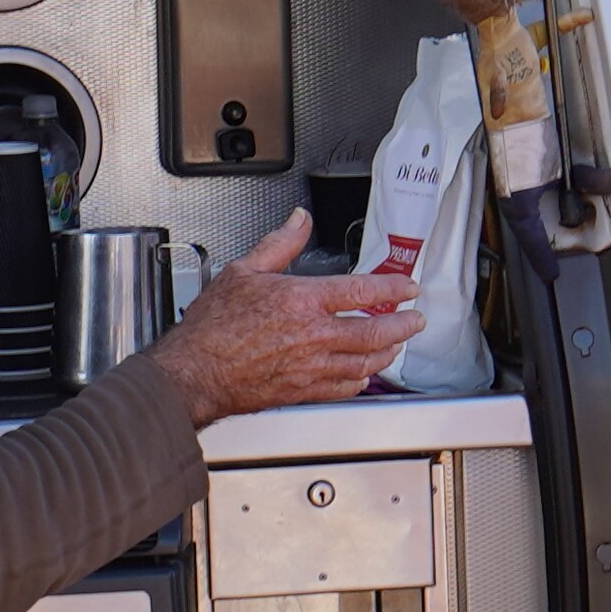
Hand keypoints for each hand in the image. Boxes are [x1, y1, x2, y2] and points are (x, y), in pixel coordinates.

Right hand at [145, 211, 425, 425]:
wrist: (194, 372)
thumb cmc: (212, 326)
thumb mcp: (243, 270)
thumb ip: (280, 243)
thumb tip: (299, 220)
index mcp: (303, 300)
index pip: (363, 292)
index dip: (392, 288)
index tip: (407, 287)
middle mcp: (314, 336)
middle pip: (375, 331)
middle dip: (403, 325)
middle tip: (415, 320)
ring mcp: (311, 366)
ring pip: (365, 363)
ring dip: (387, 353)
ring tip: (396, 345)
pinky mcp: (302, 390)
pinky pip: (342, 388)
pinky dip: (360, 382)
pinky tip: (363, 377)